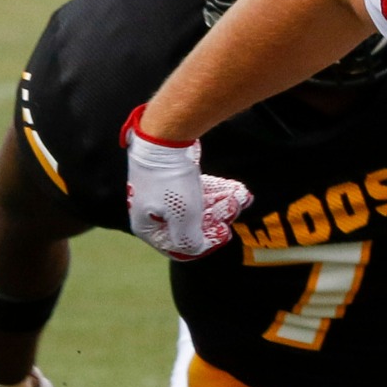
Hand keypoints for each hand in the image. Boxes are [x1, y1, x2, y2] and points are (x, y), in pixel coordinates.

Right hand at [123, 106, 250, 260]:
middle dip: (217, 218)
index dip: (204, 244)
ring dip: (222, 203)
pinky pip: (200, 191)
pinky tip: (238, 190)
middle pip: (191, 225)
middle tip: (234, 208)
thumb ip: (189, 240)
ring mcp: (164, 194)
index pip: (177, 247)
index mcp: (147, 226)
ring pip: (199, 206)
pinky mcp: (175, 178)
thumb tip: (197, 248)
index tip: (224, 233)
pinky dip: (218, 191)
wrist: (166, 138)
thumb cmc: (171, 181)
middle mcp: (153, 212)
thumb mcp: (183, 217)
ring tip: (240, 196)